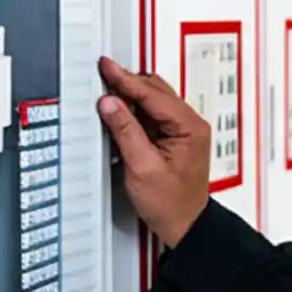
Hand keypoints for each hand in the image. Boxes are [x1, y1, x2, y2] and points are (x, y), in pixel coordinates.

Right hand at [96, 56, 210, 247]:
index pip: (154, 94)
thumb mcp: (142, 167)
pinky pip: (151, 116)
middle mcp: (190, 124)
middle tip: (101, 75)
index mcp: (190, 127)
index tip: (107, 67)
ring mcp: (182, 130)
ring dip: (130, 97)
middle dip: (128, 83)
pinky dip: (134, 111)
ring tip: (105, 92)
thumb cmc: (171, 203)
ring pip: (153, 101)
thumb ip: (125, 131)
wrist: (184, 224)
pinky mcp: (172, 138)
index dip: (126, 80)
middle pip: (155, 92)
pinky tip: (117, 112)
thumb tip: (110, 103)